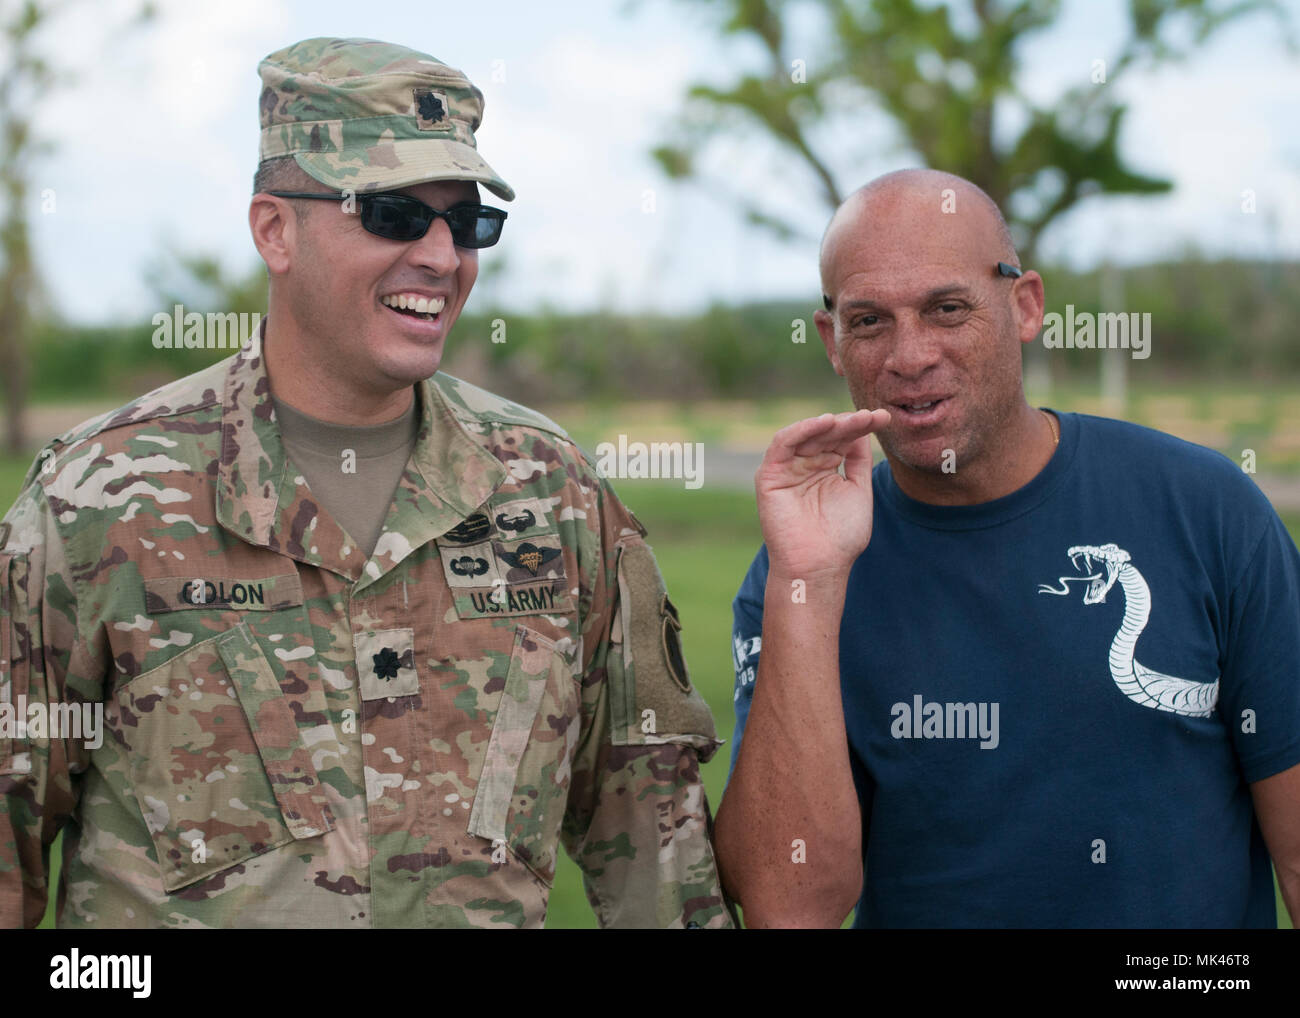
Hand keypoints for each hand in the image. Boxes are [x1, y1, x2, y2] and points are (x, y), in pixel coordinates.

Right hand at [754, 409, 890, 576]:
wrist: (819, 565)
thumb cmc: (840, 536)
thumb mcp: (858, 490)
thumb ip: (858, 459)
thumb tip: (862, 429)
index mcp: (825, 468)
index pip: (842, 439)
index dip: (862, 427)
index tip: (884, 418)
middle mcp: (805, 465)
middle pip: (827, 434)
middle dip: (850, 423)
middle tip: (872, 416)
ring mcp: (787, 469)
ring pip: (806, 434)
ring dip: (830, 423)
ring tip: (854, 419)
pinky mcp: (769, 475)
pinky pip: (782, 444)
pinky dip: (802, 429)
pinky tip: (825, 423)